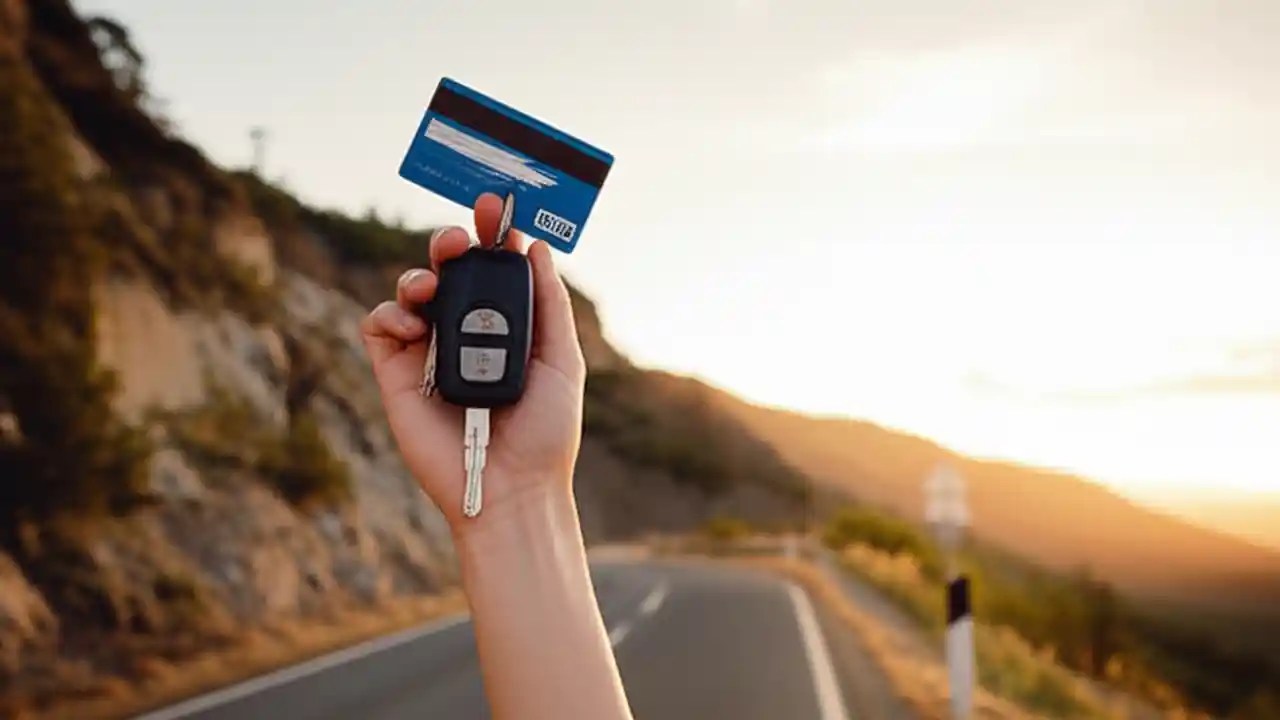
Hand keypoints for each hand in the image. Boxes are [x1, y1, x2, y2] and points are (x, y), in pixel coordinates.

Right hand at [360, 193, 586, 533]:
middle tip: (458, 239)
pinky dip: (389, 311)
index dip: (490, 233)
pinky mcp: (397, 374)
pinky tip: (411, 322)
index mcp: (506, 325)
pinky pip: (380, 325)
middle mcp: (466, 332)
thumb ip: (548, 303)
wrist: (511, 488)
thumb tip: (536, 245)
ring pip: (412, 289)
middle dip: (450, 241)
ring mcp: (430, 351)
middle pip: (449, 269)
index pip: (493, 268)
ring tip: (432, 284)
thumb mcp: (561, 360)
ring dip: (419, 273)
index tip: (494, 205)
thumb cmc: (546, 433)